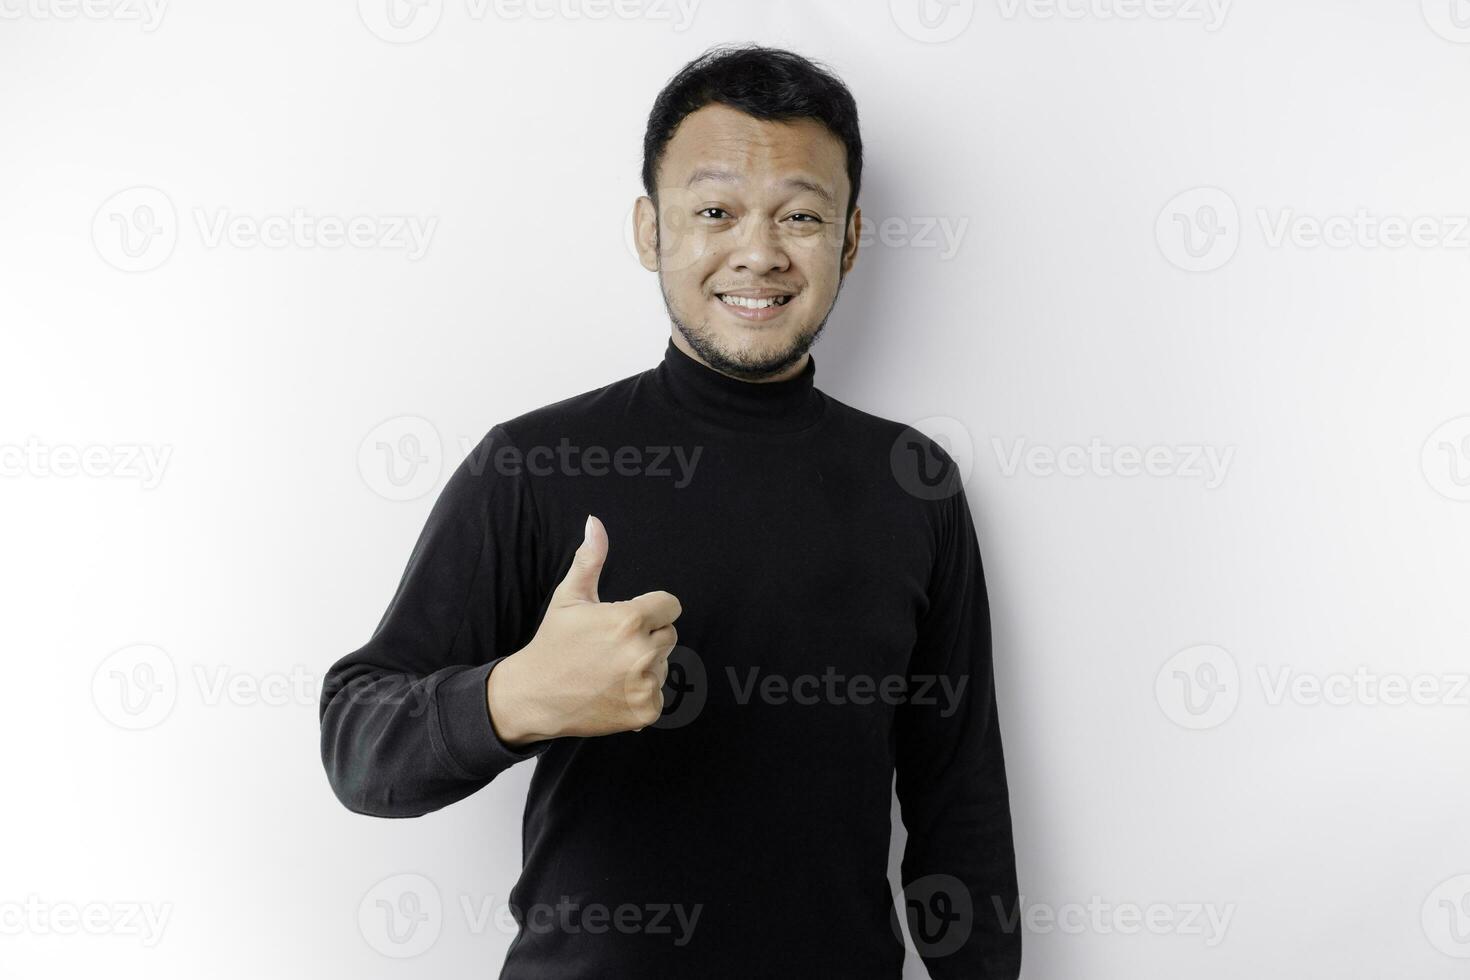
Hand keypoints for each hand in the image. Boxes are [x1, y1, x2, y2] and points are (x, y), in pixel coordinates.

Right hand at [486, 515, 680, 743]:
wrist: (534, 696)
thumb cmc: (553, 643)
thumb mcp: (569, 597)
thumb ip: (590, 559)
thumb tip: (595, 522)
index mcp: (629, 620)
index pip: (670, 606)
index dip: (650, 609)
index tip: (628, 619)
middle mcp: (642, 652)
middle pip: (670, 634)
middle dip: (648, 636)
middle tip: (612, 646)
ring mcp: (645, 684)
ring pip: (664, 663)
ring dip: (645, 665)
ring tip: (610, 669)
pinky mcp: (647, 710)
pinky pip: (659, 693)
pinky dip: (641, 693)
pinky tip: (613, 690)